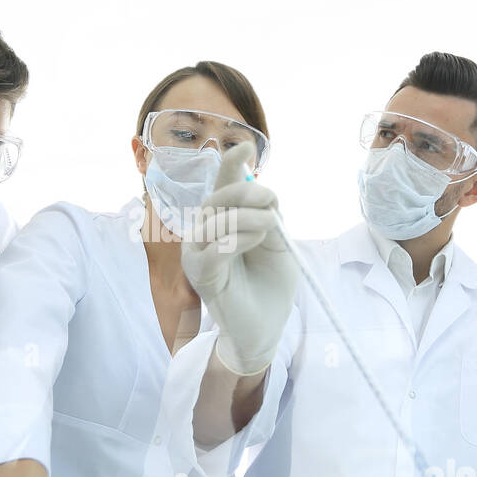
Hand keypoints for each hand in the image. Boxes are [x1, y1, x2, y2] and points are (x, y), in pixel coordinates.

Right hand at [182, 143, 297, 375]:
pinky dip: (236, 239)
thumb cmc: (270, 285)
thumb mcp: (278, 244)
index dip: (230, 165)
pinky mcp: (201, 275)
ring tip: (269, 227)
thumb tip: (263, 192)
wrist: (265, 329)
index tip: (246, 147)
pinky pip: (213, 248)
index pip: (222, 187)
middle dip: (247, 192)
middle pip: (217, 198)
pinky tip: (254, 241)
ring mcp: (198, 254)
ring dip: (247, 217)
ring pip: (214, 219)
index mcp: (223, 222)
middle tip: (272, 203)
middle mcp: (205, 233)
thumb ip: (268, 217)